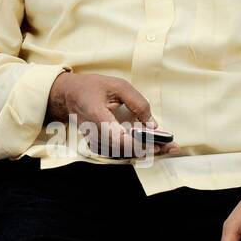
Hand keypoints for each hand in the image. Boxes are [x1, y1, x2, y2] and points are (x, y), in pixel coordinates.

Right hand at [47, 71, 178, 157]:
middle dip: (151, 151)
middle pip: (125, 151)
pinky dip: (136, 150)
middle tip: (173, 147)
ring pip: (123, 154)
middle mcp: (95, 134)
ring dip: (146, 152)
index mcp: (98, 117)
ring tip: (167, 147)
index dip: (140, 145)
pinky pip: (119, 151)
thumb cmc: (92, 87)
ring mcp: (95, 141)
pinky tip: (151, 146)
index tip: (159, 144)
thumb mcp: (117, 85)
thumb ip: (137, 103)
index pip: (120, 140)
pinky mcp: (98, 144)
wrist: (68, 95)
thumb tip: (152, 125)